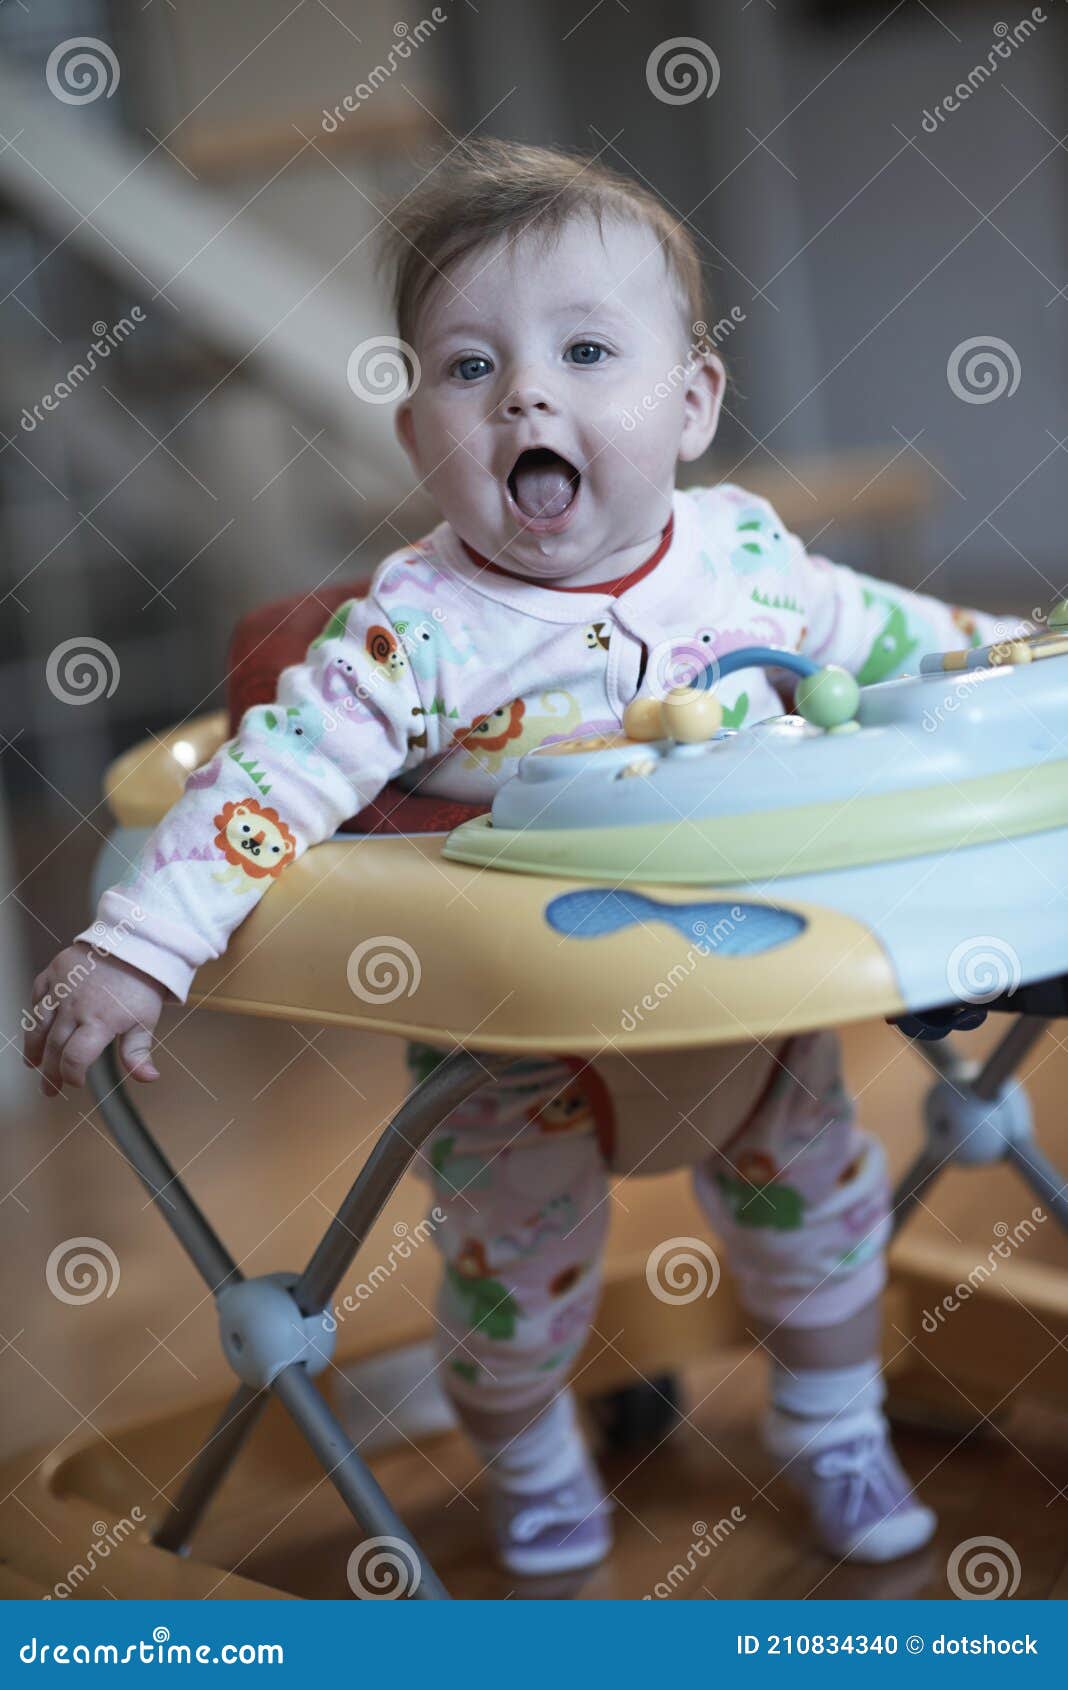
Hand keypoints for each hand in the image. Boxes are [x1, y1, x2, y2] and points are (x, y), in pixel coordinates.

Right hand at [22, 943, 167, 1096]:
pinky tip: (35, 1028)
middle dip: (49, 1072)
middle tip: (48, 1089)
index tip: (75, 1083)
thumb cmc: (143, 982)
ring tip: (32, 1064)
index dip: (71, 1075)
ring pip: (38, 1024)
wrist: (136, 942)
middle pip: (54, 1047)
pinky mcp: (55, 972)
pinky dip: (35, 1014)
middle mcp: (75, 1007)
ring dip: (34, 1048)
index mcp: (99, 1021)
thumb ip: (138, 1052)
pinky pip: (38, 996)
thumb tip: (148, 1078)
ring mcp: (62, 989)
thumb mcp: (146, 1020)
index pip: (75, 1058)